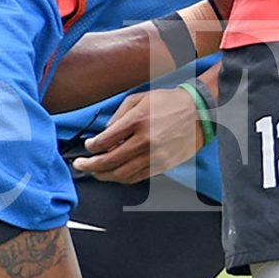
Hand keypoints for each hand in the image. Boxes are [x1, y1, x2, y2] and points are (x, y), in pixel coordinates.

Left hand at [72, 85, 204, 184]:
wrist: (198, 112)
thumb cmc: (168, 102)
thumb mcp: (139, 99)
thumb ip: (118, 115)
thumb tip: (105, 134)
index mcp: (136, 121)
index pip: (105, 140)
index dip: (92, 146)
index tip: (88, 146)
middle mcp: (144, 140)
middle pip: (109, 161)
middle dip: (90, 165)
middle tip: (80, 165)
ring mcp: (154, 155)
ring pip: (122, 173)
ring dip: (104, 175)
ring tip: (95, 172)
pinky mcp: (162, 165)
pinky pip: (137, 177)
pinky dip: (122, 178)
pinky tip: (115, 174)